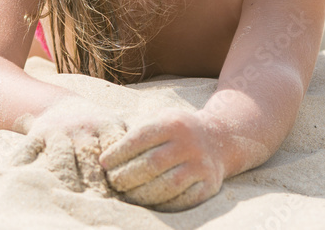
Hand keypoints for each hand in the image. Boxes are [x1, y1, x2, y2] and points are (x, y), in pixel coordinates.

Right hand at [9, 97, 126, 195]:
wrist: (62, 105)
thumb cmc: (97, 128)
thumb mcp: (116, 127)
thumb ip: (129, 147)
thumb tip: (147, 179)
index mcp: (106, 124)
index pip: (114, 148)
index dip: (116, 172)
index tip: (120, 192)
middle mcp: (81, 127)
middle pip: (88, 159)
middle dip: (94, 183)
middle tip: (99, 204)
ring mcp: (57, 131)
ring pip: (61, 160)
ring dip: (67, 181)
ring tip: (72, 202)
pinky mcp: (36, 135)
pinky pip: (28, 152)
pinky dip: (24, 167)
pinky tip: (27, 182)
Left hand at [99, 108, 224, 211]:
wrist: (220, 137)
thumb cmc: (177, 131)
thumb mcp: (161, 118)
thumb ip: (138, 130)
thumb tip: (107, 155)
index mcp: (174, 123)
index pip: (140, 138)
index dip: (119, 152)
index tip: (104, 163)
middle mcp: (190, 143)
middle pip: (151, 164)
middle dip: (126, 176)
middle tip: (113, 182)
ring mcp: (201, 165)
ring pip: (167, 186)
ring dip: (142, 194)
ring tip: (127, 195)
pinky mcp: (210, 185)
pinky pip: (183, 201)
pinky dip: (163, 205)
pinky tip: (150, 203)